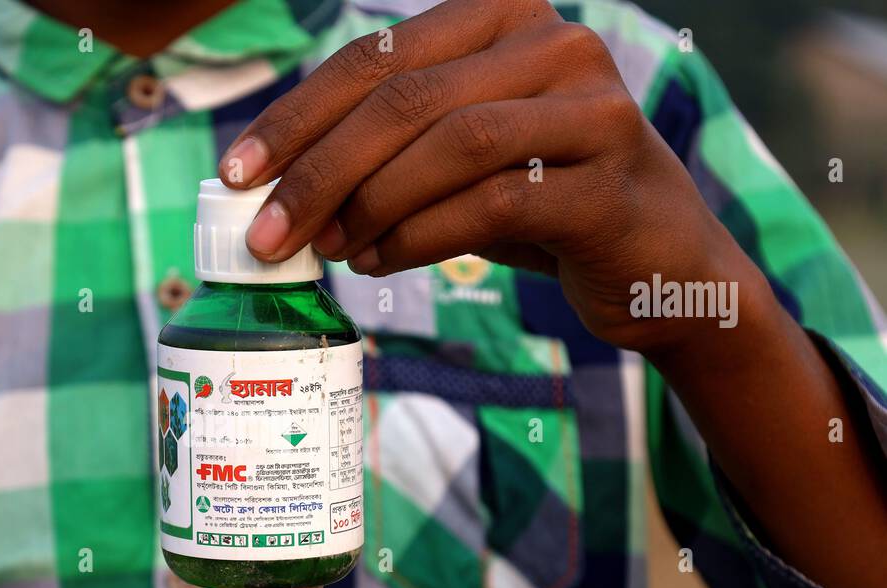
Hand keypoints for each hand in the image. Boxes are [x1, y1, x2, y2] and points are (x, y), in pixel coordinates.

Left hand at [218, 0, 768, 357]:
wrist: (652, 259)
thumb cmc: (537, 202)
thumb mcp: (457, 159)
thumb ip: (386, 150)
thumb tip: (273, 188)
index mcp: (501, 17)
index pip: (375, 58)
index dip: (296, 117)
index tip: (235, 174)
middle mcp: (552, 43)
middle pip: (404, 97)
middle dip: (317, 170)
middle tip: (265, 234)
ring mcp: (590, 106)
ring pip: (448, 144)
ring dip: (367, 204)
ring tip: (328, 250)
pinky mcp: (607, 180)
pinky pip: (491, 203)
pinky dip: (419, 237)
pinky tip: (380, 262)